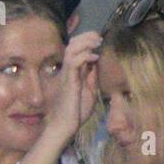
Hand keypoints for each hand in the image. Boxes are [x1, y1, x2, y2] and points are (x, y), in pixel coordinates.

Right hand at [43, 30, 100, 144]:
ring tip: (97, 42)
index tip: (98, 39)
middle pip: (72, 45)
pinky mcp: (69, 82)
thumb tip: (96, 63)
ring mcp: (66, 75)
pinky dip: (84, 56)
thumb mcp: (89, 91)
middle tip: (98, 37)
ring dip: (85, 43)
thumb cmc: (75, 111)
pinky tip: (94, 57)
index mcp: (72, 72)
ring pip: (71, 50)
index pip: (76, 49)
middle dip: (85, 37)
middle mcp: (67, 70)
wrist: (65, 126)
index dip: (86, 41)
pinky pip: (73, 63)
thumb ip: (91, 76)